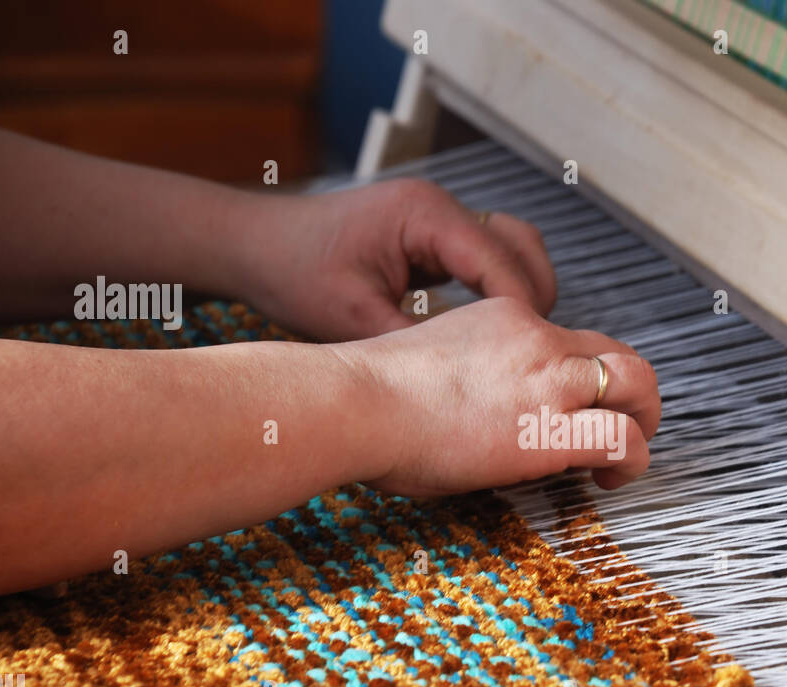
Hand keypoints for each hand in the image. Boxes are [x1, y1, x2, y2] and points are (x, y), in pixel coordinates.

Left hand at [236, 179, 557, 340]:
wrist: (253, 245)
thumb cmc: (292, 273)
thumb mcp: (355, 321)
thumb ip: (418, 345)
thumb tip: (471, 380)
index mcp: (425, 216)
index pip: (501, 261)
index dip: (522, 312)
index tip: (531, 359)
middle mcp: (440, 207)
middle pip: (522, 248)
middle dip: (533, 300)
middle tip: (529, 355)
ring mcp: (438, 218)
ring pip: (512, 250)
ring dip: (520, 294)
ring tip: (515, 345)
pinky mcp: (431, 235)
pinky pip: (485, 258)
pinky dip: (497, 291)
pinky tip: (489, 333)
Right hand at [332, 297, 660, 495]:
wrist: (357, 403)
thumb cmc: (370, 395)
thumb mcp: (430, 360)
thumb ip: (469, 375)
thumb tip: (477, 414)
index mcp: (506, 318)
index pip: (571, 336)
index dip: (585, 375)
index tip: (572, 408)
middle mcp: (536, 338)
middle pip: (618, 352)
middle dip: (632, 392)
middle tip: (624, 427)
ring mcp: (548, 379)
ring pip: (637, 384)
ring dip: (644, 422)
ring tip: (627, 459)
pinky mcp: (551, 429)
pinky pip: (623, 439)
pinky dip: (633, 459)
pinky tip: (612, 479)